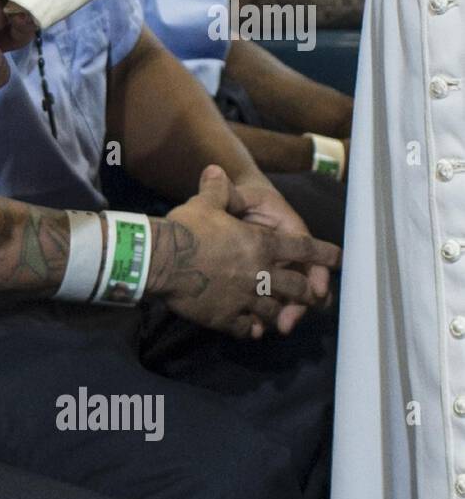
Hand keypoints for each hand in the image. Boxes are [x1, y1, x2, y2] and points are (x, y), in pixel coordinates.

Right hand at [150, 166, 340, 338]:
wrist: (160, 260)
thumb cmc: (185, 228)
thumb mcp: (204, 203)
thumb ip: (217, 190)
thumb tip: (215, 169)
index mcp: (261, 244)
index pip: (304, 248)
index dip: (324, 254)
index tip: (339, 259)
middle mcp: (260, 273)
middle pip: (296, 287)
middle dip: (308, 293)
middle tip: (313, 297)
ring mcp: (244, 298)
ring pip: (273, 311)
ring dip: (278, 313)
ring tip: (279, 317)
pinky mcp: (225, 317)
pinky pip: (246, 328)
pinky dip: (251, 329)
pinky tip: (250, 329)